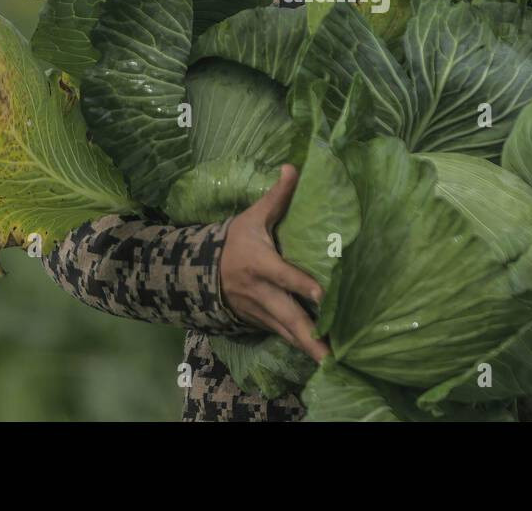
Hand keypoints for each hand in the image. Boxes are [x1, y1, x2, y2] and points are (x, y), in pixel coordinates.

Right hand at [220, 164, 330, 363]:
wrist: (199, 271)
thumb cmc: (234, 241)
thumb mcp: (252, 216)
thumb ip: (277, 196)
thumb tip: (295, 166)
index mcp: (260, 263)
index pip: (284, 275)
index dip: (302, 285)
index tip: (323, 296)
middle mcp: (260, 292)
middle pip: (287, 316)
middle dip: (309, 336)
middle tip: (331, 354)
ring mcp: (258, 312)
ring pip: (286, 333)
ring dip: (308, 348)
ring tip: (332, 364)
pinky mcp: (259, 323)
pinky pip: (282, 336)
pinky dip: (299, 347)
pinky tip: (320, 357)